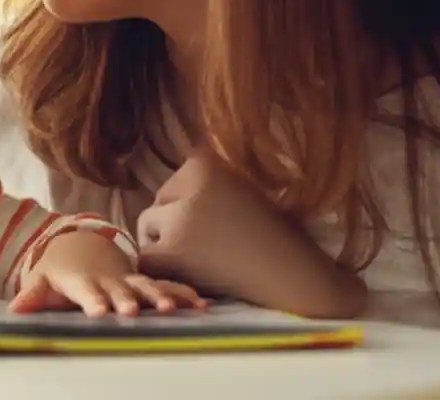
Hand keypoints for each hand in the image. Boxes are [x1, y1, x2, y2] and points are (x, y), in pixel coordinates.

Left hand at [9, 231, 205, 316]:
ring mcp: (130, 280)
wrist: (83, 244)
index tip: (99, 312)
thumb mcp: (44, 278)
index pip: (88, 292)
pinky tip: (202, 305)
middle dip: (128, 301)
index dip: (94, 301)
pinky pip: (167, 286)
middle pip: (120, 292)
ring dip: (160, 297)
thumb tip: (15, 308)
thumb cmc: (61, 269)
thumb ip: (33, 295)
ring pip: (147, 287)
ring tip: (172, 309)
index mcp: (84, 281)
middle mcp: (110, 281)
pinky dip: (183, 293)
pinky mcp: (145, 281)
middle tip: (133, 311)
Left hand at [135, 155, 365, 317]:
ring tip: (198, 259)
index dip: (187, 206)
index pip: (173, 184)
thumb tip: (162, 184)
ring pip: (146, 228)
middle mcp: (188, 184)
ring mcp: (178, 217)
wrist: (292, 275)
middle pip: (158, 204)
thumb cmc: (274, 237)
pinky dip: (162, 269)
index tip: (213, 223)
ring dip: (163, 244)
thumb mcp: (239, 190)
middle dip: (171, 223)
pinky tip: (190, 275)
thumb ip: (204, 186)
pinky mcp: (172, 251)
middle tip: (203, 246)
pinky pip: (147, 258)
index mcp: (204, 163)